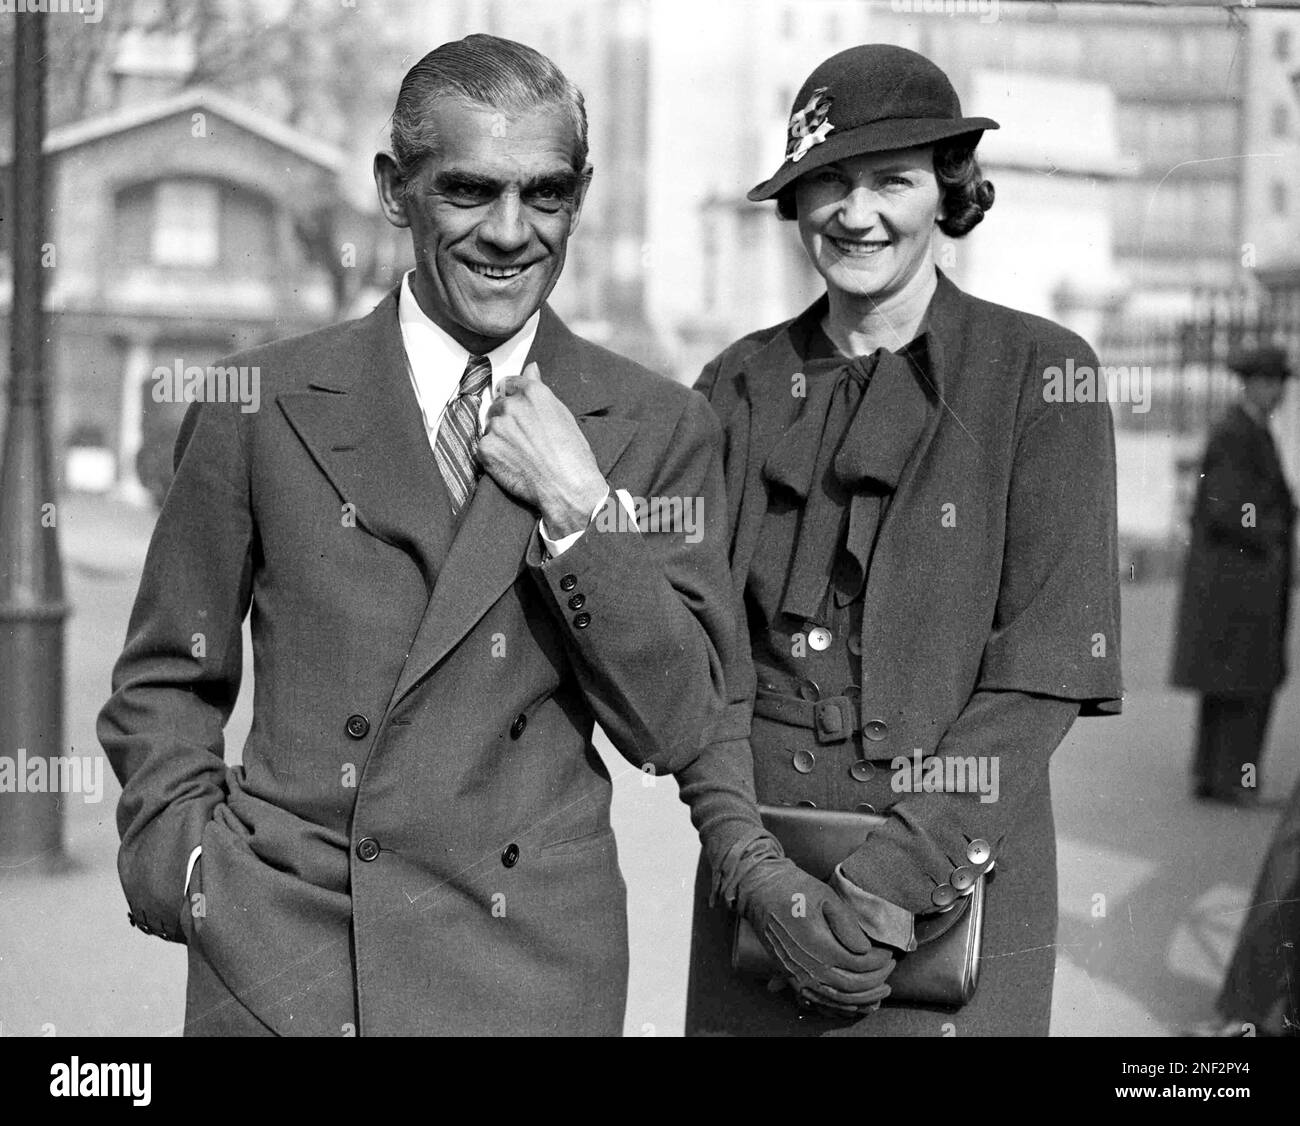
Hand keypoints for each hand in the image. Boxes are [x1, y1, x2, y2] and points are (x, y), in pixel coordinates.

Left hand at [478, 363, 607, 535]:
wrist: (568, 487)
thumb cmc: (573, 455)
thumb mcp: (562, 415)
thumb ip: (540, 389)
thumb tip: (531, 368)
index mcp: (533, 393)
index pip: (510, 383)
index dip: (512, 396)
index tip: (516, 408)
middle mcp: (512, 405)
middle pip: (498, 405)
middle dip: (506, 419)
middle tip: (523, 439)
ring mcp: (496, 427)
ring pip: (490, 426)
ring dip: (499, 436)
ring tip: (520, 454)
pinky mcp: (486, 448)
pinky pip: (483, 446)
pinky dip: (493, 454)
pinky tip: (512, 463)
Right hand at [737, 857, 894, 1013]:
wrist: (759, 891)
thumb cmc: (792, 888)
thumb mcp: (825, 895)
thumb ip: (847, 924)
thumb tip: (865, 949)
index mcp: (818, 946)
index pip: (860, 964)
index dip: (880, 961)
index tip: (889, 952)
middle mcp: (807, 967)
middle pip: (852, 986)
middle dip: (876, 979)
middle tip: (890, 967)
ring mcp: (798, 976)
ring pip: (837, 999)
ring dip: (863, 998)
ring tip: (880, 990)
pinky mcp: (791, 977)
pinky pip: (820, 1002)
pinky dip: (841, 1007)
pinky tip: (855, 1004)